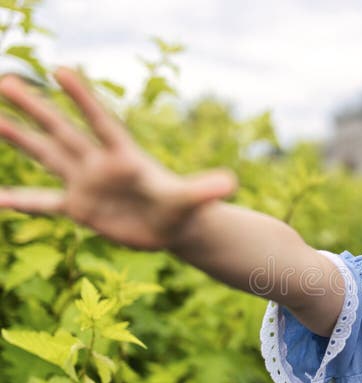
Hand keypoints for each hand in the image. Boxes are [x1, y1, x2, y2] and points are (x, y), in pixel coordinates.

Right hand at [0, 68, 235, 249]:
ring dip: (20, 140)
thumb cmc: (183, 207)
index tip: (61, 69)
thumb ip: (205, 190)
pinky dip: (23, 202)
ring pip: (48, 157)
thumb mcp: (194, 201)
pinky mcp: (80, 208)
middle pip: (63, 132)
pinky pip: (45, 203)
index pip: (101, 122)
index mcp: (125, 157)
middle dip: (37, 109)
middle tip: (6, 81)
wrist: (173, 226)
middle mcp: (99, 164)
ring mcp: (86, 184)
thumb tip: (231, 183)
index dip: (83, 98)